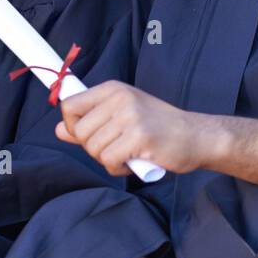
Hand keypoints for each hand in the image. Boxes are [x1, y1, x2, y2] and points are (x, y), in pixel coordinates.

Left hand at [57, 80, 210, 176]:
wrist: (197, 137)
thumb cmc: (158, 127)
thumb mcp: (122, 116)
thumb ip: (90, 124)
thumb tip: (59, 130)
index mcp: (112, 89)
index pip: (70, 106)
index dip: (72, 127)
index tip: (88, 135)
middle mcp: (119, 98)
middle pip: (79, 132)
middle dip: (92, 148)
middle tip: (114, 149)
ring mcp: (130, 116)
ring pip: (93, 148)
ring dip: (107, 160)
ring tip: (127, 155)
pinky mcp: (139, 136)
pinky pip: (109, 160)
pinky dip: (117, 169)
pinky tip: (133, 163)